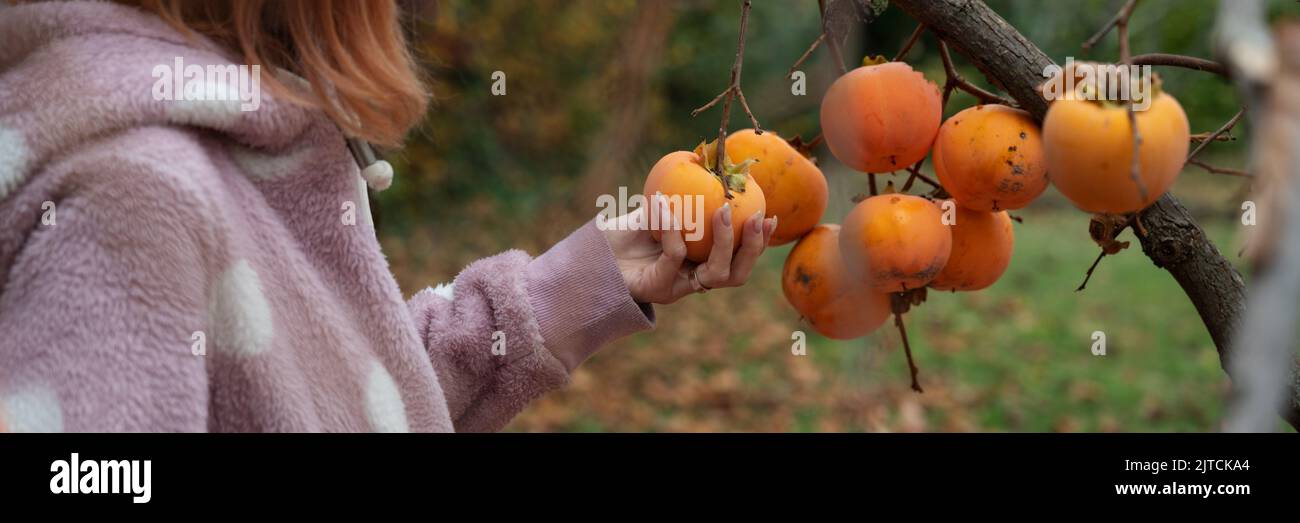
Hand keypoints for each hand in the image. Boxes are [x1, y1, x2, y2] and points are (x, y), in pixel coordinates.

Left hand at [600, 198, 776, 303]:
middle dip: (752, 248)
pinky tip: (663, 204)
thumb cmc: (625, 232)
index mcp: (700, 263)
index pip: (738, 258)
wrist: (591, 255)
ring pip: (717, 274)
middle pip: (737, 274)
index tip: (770, 216)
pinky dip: (673, 227)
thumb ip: (683, 193)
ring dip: (725, 242)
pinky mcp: (657, 287)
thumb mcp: (659, 207)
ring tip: (722, 211)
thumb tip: (704, 157)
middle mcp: (693, 279)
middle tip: (756, 217)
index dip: (758, 242)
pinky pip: (675, 256)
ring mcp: (677, 287)